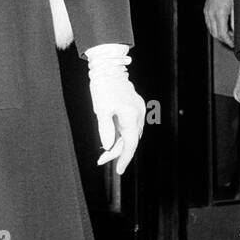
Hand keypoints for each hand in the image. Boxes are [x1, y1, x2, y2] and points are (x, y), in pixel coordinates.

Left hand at [86, 45, 145, 174]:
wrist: (109, 67)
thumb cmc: (103, 88)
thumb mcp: (101, 109)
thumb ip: (105, 129)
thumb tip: (107, 146)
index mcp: (131, 116)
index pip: (131, 144)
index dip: (124, 158)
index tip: (119, 171)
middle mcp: (138, 114)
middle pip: (131, 140)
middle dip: (117, 151)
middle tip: (101, 160)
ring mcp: (138, 109)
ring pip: (131, 133)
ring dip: (119, 143)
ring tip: (105, 151)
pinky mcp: (135, 106)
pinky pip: (130, 125)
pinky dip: (122, 133)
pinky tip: (112, 137)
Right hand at [204, 0, 234, 45]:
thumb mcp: (236, 6)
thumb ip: (235, 21)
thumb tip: (237, 32)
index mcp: (220, 14)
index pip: (223, 34)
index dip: (229, 41)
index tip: (234, 44)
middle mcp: (212, 14)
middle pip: (215, 34)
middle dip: (224, 39)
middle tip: (233, 40)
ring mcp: (207, 12)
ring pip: (211, 29)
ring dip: (219, 34)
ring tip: (228, 33)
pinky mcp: (206, 9)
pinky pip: (208, 23)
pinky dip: (214, 27)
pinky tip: (222, 26)